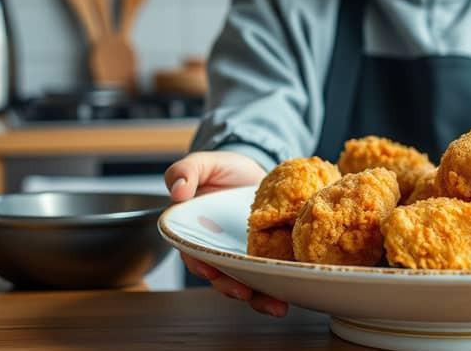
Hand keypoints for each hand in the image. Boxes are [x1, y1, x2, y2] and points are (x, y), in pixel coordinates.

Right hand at [164, 152, 287, 316]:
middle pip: (222, 277)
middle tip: (246, 294)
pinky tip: (293, 294)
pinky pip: (271, 274)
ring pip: (248, 283)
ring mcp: (243, 256)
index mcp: (197, 234)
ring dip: (260, 298)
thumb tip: (177, 190)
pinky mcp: (267, 256)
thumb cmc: (224, 169)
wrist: (257, 171)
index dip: (200, 265)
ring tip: (277, 306)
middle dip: (233, 289)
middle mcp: (219, 251)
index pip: (194, 254)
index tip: (210, 270)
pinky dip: (280, 286)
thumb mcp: (204, 164)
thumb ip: (186, 171)